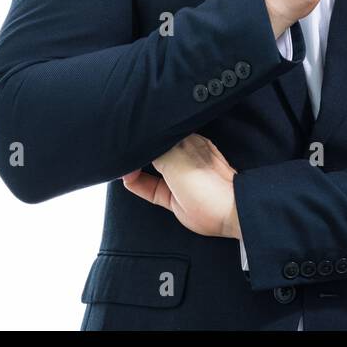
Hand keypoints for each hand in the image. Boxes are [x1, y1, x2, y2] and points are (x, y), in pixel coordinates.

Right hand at [121, 134, 240, 239]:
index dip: (143, 135)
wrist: (227, 212)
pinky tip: (125, 178)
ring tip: (119, 162)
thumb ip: (155, 148)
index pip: (160, 134)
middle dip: (137, 149)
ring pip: (148, 167)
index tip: (126, 136)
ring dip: (133, 165)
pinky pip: (149, 187)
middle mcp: (182, 155)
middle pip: (153, 149)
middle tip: (120, 149)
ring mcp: (177, 176)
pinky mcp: (171, 197)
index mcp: (187, 140)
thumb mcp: (175, 156)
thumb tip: (139, 143)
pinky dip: (135, 182)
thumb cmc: (205, 181)